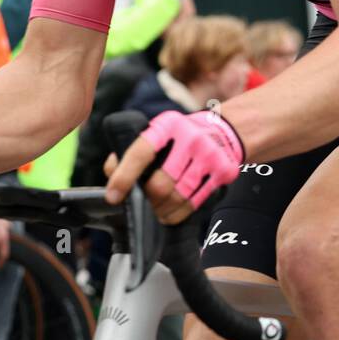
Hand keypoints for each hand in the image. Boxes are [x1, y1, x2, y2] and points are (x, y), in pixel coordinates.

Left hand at [104, 109, 244, 222]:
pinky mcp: (224, 171)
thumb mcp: (160, 131)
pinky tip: (170, 214)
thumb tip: (113, 173)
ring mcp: (210, 155)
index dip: (124, 177)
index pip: (140, 152)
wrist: (225, 131)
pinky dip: (178, 214)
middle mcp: (191, 138)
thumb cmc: (182, 136)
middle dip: (147, 200)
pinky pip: (195, 203)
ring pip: (177, 197)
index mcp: (168, 125)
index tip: (113, 197)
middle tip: (143, 205)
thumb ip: (134, 150)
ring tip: (156, 212)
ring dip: (162, 211)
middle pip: (160, 184)